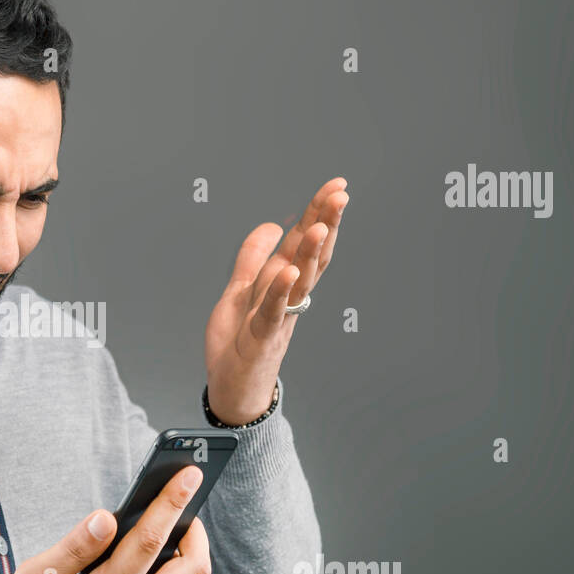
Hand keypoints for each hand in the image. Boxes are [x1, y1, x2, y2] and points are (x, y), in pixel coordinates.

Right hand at [0, 466, 211, 573]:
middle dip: (197, 531)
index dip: (173, 501)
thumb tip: (106, 518)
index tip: (190, 475)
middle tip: (184, 509)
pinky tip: (147, 565)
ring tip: (165, 531)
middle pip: (193, 567)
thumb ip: (74, 546)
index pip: (151, 538)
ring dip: (184, 555)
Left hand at [204, 177, 348, 424]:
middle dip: (325, 225)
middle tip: (341, 195)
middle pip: (311, 257)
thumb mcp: (242, 290)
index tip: (337, 186)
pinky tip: (288, 272)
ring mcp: (277, 318)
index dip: (319, 215)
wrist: (232, 388)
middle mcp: (287, 298)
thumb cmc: (239, 341)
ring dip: (310, 254)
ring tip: (321, 226)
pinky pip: (272, 312)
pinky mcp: (260, 338)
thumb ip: (253, 259)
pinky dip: (280, 292)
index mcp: (282, 283)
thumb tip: (270, 225)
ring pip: (298, 282)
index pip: (305, 243)